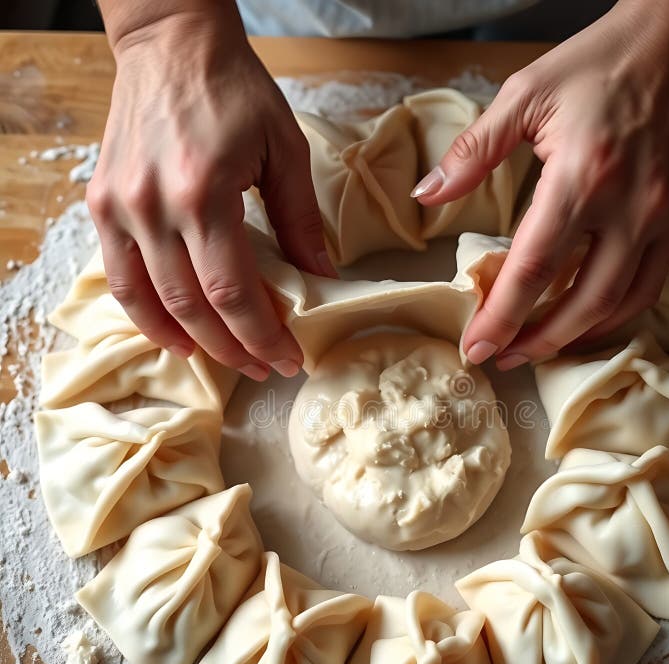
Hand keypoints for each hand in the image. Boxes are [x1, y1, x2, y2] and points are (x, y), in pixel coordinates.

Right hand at [87, 6, 334, 379]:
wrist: (172, 46)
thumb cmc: (234, 91)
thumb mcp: (284, 151)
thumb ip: (299, 222)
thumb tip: (319, 280)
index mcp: (203, 192)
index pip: (233, 292)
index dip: (262, 335)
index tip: (288, 358)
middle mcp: (152, 206)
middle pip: (193, 306)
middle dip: (234, 347)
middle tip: (265, 366)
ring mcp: (119, 207)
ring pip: (151, 302)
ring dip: (190, 341)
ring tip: (225, 359)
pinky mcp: (102, 203)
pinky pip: (120, 278)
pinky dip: (147, 314)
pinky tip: (174, 332)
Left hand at [413, 0, 668, 368]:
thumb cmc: (595, 65)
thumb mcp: (523, 96)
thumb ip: (472, 152)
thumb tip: (426, 195)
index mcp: (582, 176)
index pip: (535, 268)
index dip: (502, 315)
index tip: (476, 347)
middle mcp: (628, 206)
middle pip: (581, 302)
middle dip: (537, 341)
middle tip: (503, 358)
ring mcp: (661, 217)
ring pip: (619, 304)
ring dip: (576, 336)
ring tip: (536, 348)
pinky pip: (647, 286)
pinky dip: (612, 313)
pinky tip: (582, 319)